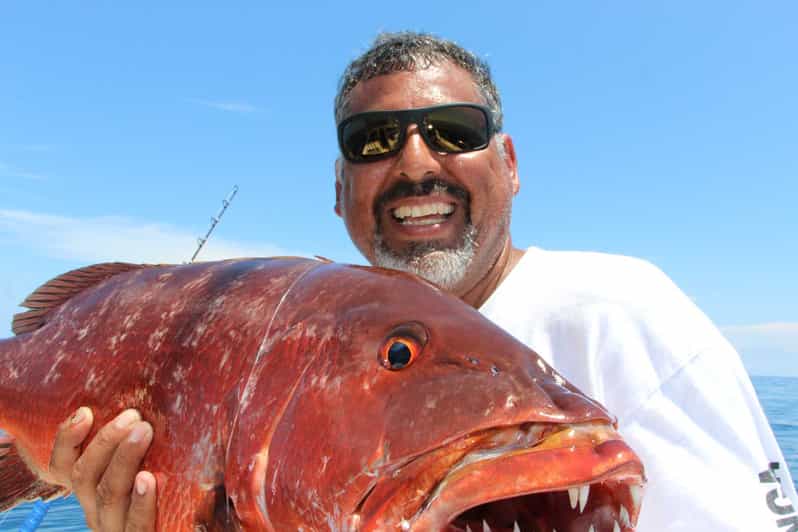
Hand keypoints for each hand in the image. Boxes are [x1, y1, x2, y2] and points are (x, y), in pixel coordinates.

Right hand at [50, 407, 156, 530]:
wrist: (181, 530)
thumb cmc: (166, 486)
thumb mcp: (143, 460)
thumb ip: (134, 436)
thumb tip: (141, 402)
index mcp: (91, 488)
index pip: (62, 466)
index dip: (66, 440)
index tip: (85, 412)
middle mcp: (96, 509)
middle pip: (84, 476)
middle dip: (105, 441)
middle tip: (133, 416)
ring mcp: (115, 527)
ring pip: (108, 495)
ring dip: (123, 459)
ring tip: (144, 432)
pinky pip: (136, 525)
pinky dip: (141, 502)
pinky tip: (149, 479)